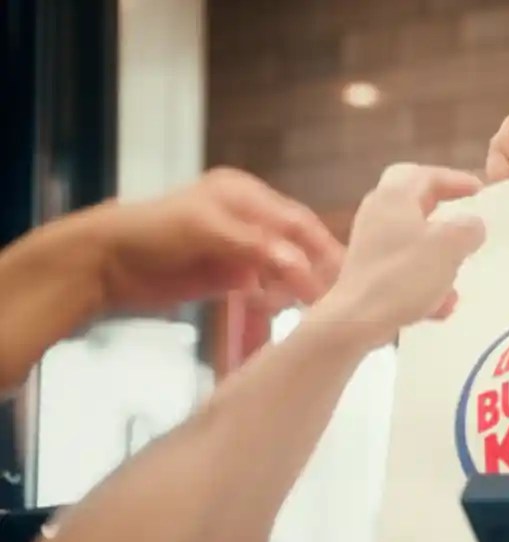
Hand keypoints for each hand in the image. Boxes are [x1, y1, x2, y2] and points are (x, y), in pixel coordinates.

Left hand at [100, 168, 342, 314]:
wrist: (102, 265)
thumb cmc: (153, 233)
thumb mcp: (206, 229)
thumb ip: (256, 246)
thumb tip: (302, 267)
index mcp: (245, 195)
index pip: (297, 221)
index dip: (320, 248)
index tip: (340, 278)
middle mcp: (247, 219)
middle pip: (295, 246)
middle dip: (311, 272)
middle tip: (327, 301)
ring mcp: (237, 250)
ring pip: (281, 271)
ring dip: (289, 290)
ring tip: (291, 309)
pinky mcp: (226, 278)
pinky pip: (261, 291)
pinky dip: (270, 303)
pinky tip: (271, 313)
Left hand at [316, 164, 485, 348]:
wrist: (356, 320)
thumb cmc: (404, 276)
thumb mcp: (449, 246)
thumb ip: (468, 229)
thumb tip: (473, 224)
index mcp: (395, 196)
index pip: (428, 175)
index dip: (457, 179)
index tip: (480, 190)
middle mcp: (378, 212)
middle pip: (412, 197)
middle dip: (439, 203)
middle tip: (461, 211)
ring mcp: (370, 243)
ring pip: (410, 235)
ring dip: (437, 249)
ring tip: (457, 267)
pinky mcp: (368, 272)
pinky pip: (404, 266)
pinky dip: (425, 278)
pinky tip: (442, 304)